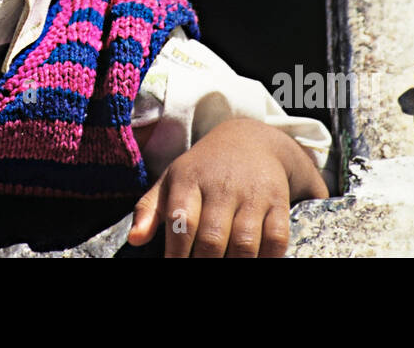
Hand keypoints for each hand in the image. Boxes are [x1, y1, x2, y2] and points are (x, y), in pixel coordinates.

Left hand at [127, 117, 327, 256]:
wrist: (250, 141)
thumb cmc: (202, 170)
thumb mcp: (171, 180)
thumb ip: (148, 210)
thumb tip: (135, 240)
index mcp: (189, 179)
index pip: (181, 221)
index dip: (176, 253)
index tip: (174, 267)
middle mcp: (222, 186)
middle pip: (212, 239)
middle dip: (204, 264)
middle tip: (199, 272)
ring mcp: (252, 195)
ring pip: (245, 244)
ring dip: (234, 265)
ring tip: (224, 271)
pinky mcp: (278, 202)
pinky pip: (276, 240)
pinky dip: (268, 259)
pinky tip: (254, 263)